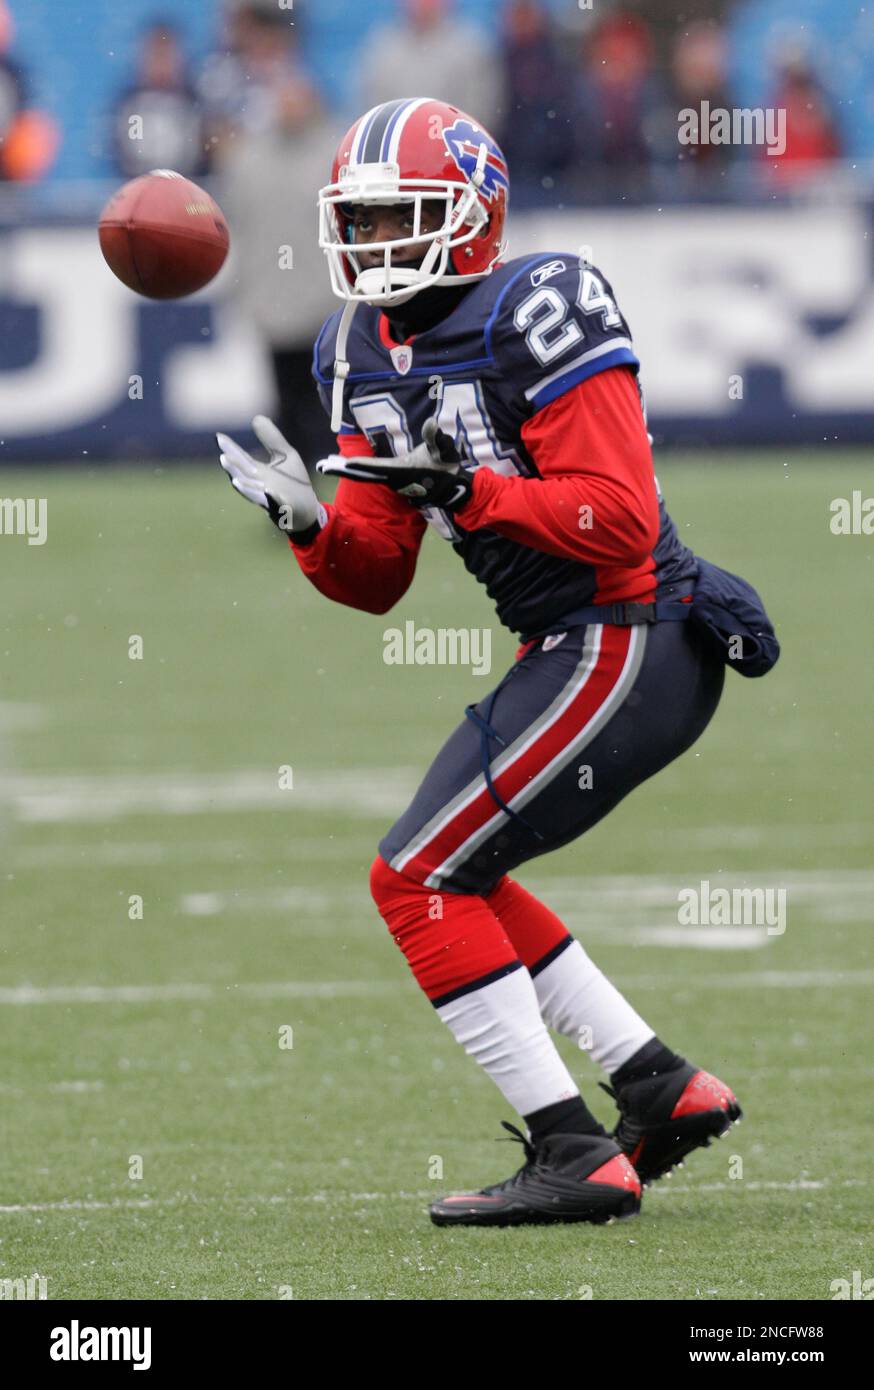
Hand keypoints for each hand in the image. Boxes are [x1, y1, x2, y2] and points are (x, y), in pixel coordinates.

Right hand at [217, 415, 319, 536]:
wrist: (308, 509)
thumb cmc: (294, 482)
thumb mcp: (285, 455)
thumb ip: (271, 439)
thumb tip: (256, 417)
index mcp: (258, 473)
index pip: (241, 459)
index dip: (230, 449)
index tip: (218, 437)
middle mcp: (259, 486)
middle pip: (243, 476)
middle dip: (233, 468)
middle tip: (223, 457)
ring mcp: (270, 499)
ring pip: (254, 494)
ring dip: (245, 488)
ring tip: (235, 480)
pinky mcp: (284, 509)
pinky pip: (276, 505)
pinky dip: (272, 499)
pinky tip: (269, 492)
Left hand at [317, 418, 472, 512]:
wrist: (453, 488)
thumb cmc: (446, 468)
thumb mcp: (444, 450)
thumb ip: (437, 438)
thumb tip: (432, 424)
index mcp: (402, 471)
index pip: (377, 467)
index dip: (361, 465)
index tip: (345, 463)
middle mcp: (393, 479)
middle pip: (364, 474)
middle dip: (344, 470)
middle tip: (323, 466)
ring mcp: (392, 483)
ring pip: (366, 476)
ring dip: (348, 471)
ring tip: (328, 465)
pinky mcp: (394, 483)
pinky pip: (371, 477)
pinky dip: (357, 473)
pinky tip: (346, 468)